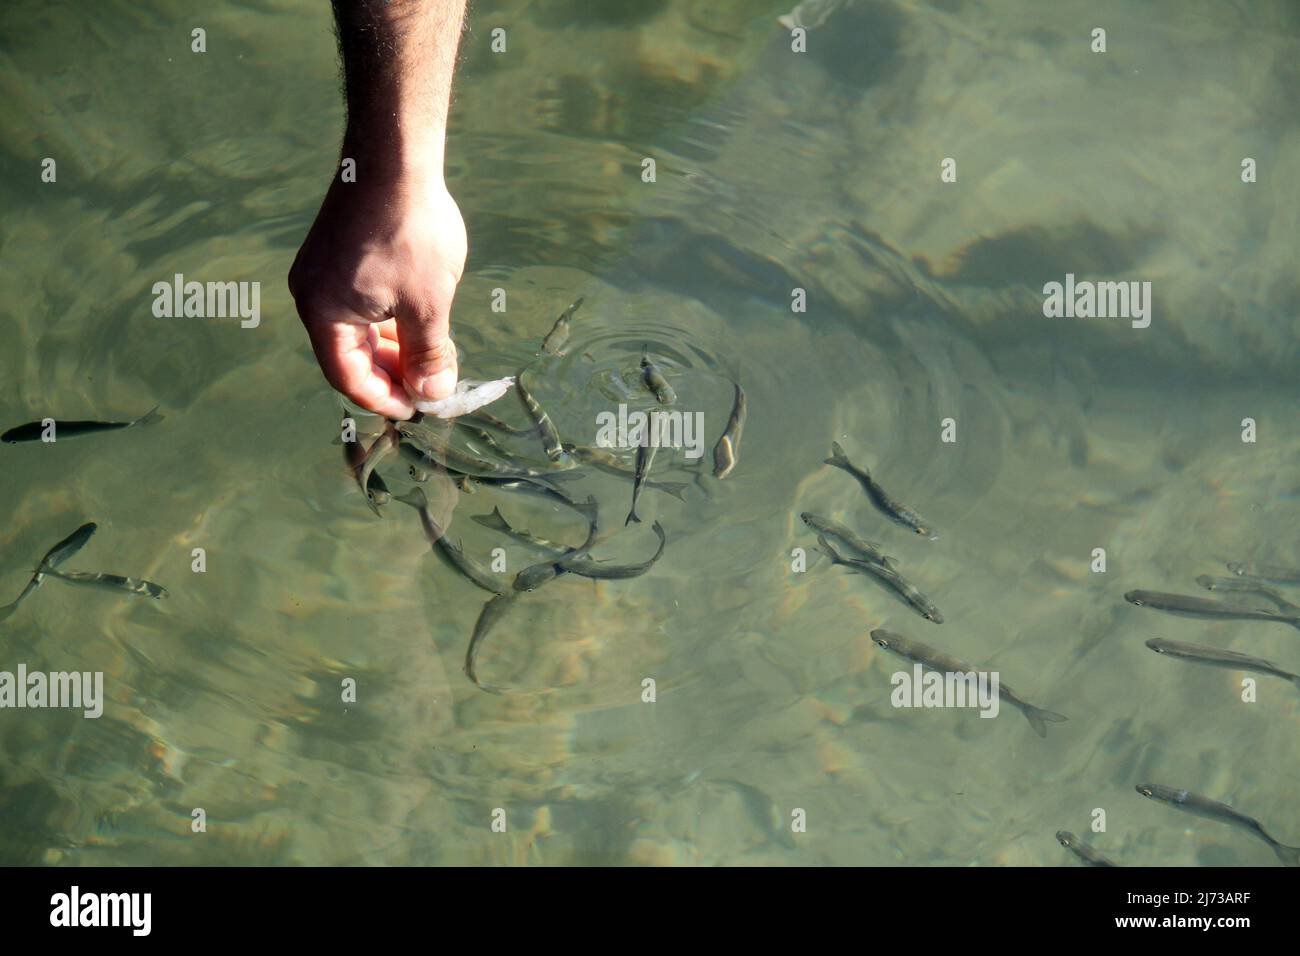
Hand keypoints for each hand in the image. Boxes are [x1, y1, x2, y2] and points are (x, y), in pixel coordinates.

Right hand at [289, 174, 466, 419]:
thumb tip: (432, 394)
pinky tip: (419, 322)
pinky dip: (387, 321)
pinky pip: (358, 304)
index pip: (348, 377)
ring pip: (357, 330)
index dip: (384, 399)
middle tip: (432, 385)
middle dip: (393, 375)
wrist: (395, 159)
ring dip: (394, 348)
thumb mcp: (428, 305)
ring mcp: (321, 272)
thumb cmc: (411, 232)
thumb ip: (428, 355)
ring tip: (434, 356)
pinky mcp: (336, 254)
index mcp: (323, 314)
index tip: (417, 409)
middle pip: (351, 355)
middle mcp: (312, 294)